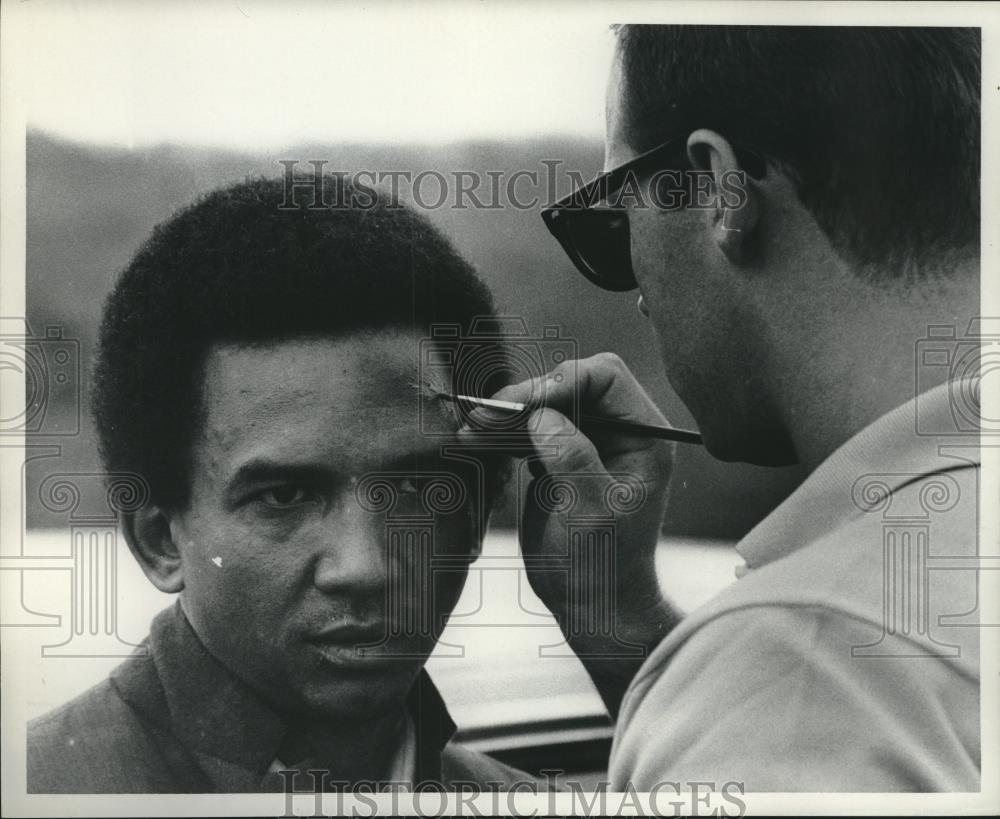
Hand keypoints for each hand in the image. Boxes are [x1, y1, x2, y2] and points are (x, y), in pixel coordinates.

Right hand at [459, 353, 680, 713]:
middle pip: (570, 384)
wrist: (593, 606)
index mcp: (643, 437)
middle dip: (527, 396)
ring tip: (471, 427)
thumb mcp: (590, 512)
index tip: (524, 406)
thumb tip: (543, 415)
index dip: (562, 381)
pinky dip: (503, 433)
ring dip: (507, 414)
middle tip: (484, 416)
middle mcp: (619, 432)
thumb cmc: (603, 565)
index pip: (605, 377)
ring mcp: (588, 443)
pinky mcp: (560, 458)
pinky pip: (530, 430)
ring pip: (545, 405)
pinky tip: (476, 439)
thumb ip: (572, 457)